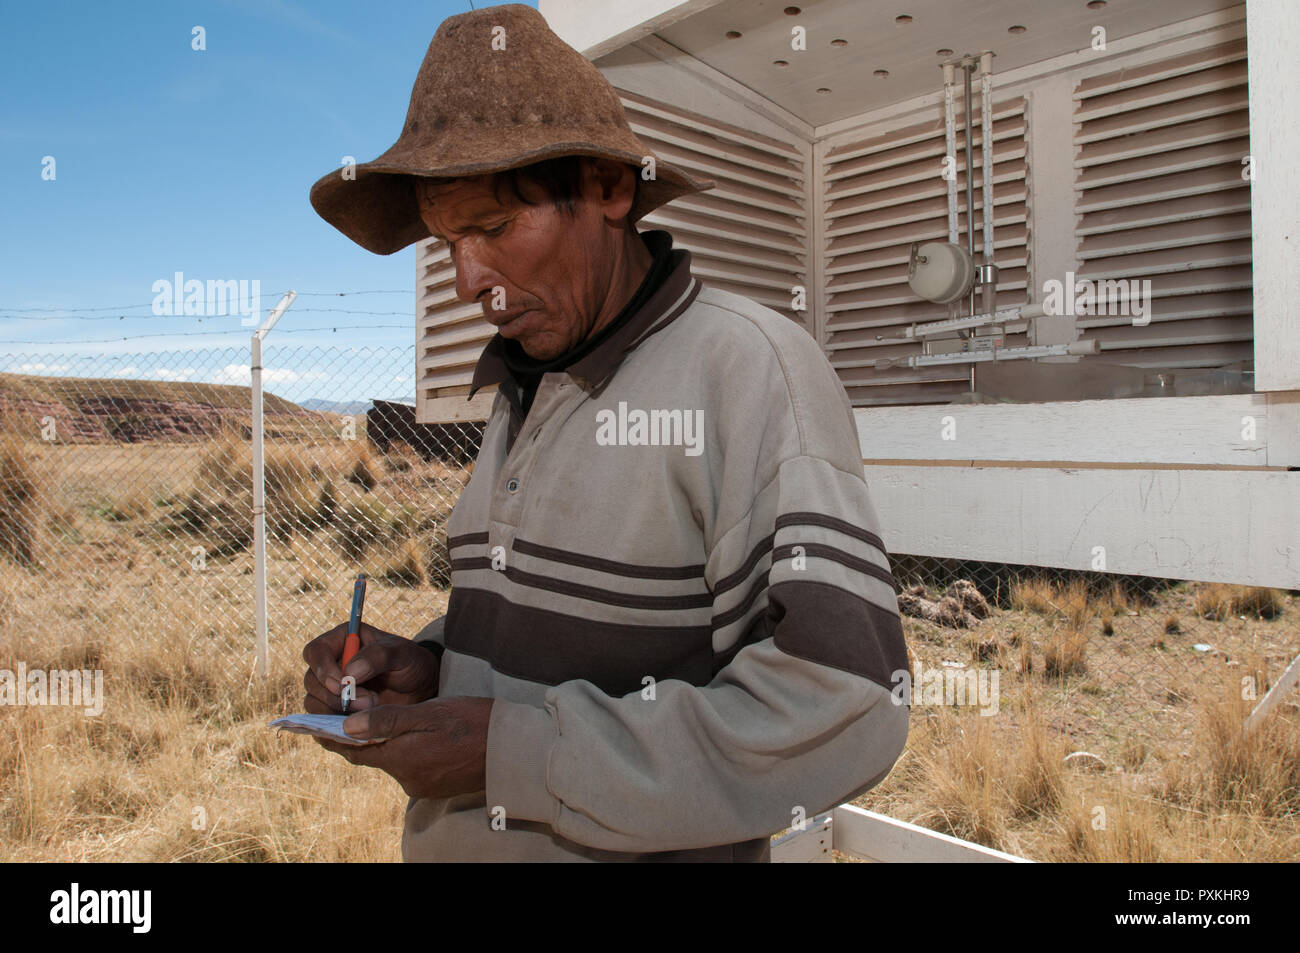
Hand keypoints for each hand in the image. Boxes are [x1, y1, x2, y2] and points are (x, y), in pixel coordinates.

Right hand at [302, 621, 439, 714]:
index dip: (322, 669)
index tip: (342, 684)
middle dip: (336, 695)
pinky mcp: (333, 713)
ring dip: (338, 712)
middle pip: (312, 681)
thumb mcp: (401, 653)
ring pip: (313, 703)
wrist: (419, 689)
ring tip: (371, 711)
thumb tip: (349, 673)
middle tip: (369, 702)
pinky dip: (338, 728)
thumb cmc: (409, 663)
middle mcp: (330, 665)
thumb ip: (377, 656)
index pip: (315, 652)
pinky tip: (361, 726)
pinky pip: (321, 724)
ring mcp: (329, 691)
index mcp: (341, 641)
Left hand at [316, 697, 493, 798]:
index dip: (333, 735)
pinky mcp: (437, 785)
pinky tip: (412, 736)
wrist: (513, 748)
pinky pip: (410, 766)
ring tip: (378, 720)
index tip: (314, 724)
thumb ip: (386, 720)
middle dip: (358, 738)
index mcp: (400, 759)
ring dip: (384, 743)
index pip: (353, 749)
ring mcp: (423, 784)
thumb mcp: (428, 713)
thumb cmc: (472, 722)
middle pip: (372, 755)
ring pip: (392, 760)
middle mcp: (407, 778)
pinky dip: (404, 751)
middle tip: (343, 717)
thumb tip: (347, 725)